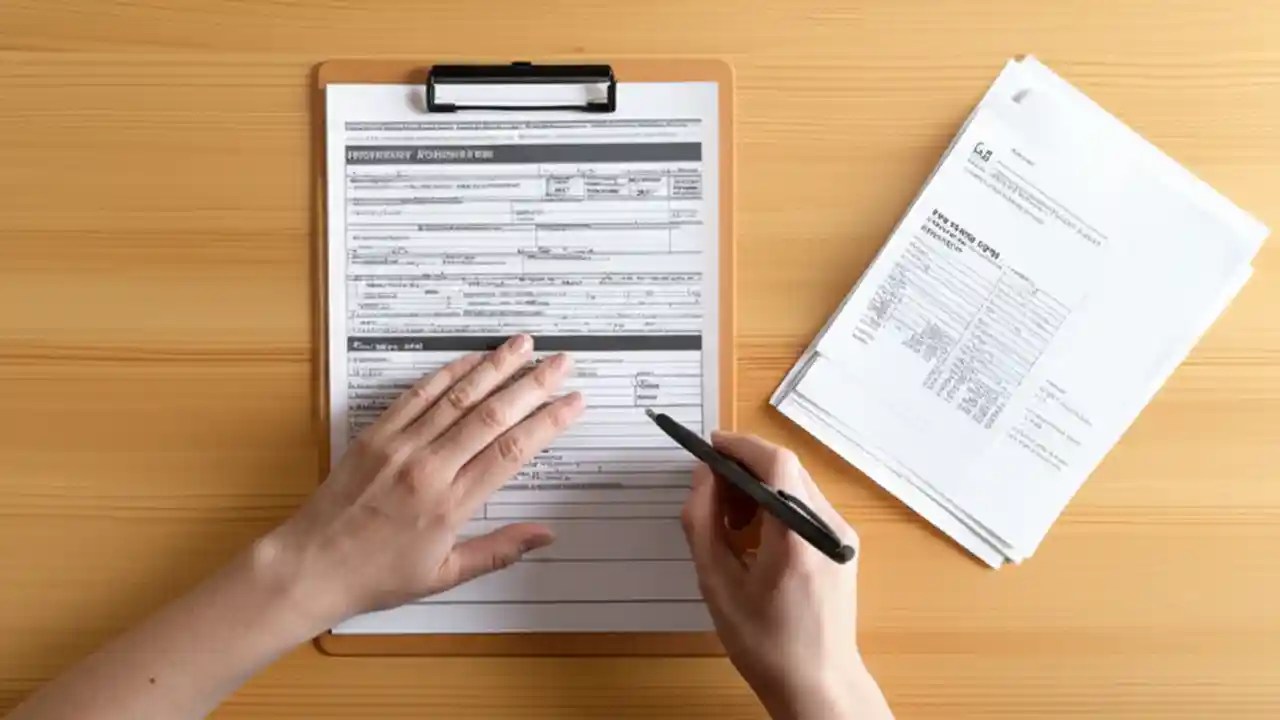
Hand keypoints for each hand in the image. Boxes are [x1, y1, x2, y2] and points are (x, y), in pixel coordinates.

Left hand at [264, 334, 583, 628]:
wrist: (310, 566)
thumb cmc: (375, 576)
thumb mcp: (444, 575)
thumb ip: (498, 550)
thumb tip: (544, 534)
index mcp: (449, 505)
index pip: (511, 451)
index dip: (547, 422)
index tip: (572, 402)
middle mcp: (428, 468)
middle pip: (491, 415)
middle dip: (531, 384)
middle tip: (560, 362)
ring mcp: (399, 446)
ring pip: (458, 397)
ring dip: (494, 367)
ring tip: (523, 344)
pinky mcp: (375, 435)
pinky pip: (417, 395)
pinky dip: (447, 373)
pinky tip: (471, 359)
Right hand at [681, 433, 891, 719]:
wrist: (817, 682)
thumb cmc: (765, 644)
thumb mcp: (716, 585)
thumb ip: (702, 524)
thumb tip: (701, 478)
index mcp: (797, 539)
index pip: (776, 465)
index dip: (740, 446)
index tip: (708, 447)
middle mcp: (828, 529)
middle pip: (786, 469)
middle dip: (744, 468)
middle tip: (710, 492)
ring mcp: (841, 535)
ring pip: (796, 484)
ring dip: (759, 488)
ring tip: (730, 522)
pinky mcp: (842, 544)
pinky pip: (805, 505)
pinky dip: (776, 505)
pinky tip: (754, 535)